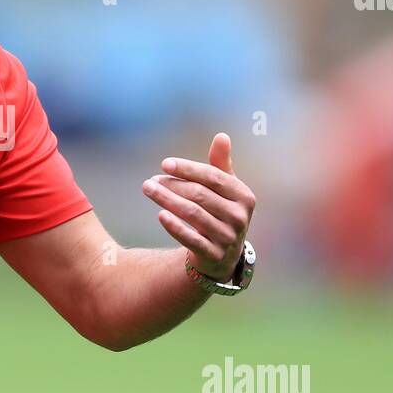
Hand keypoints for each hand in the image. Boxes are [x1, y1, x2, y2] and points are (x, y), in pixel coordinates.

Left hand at [141, 132, 256, 282]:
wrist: (223, 255)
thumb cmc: (220, 211)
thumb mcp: (225, 190)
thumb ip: (221, 164)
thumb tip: (222, 136)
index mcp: (244, 196)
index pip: (213, 177)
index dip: (188, 169)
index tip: (165, 164)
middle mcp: (239, 217)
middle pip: (200, 195)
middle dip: (173, 185)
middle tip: (150, 181)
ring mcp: (228, 237)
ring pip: (193, 214)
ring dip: (168, 200)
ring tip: (148, 190)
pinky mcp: (214, 255)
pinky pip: (191, 239)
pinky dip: (175, 226)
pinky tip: (160, 214)